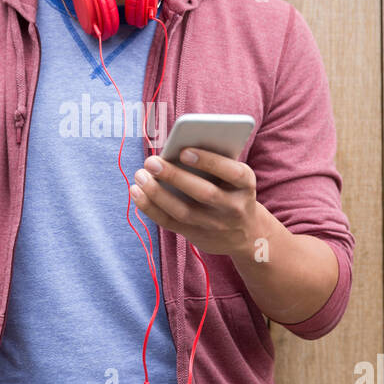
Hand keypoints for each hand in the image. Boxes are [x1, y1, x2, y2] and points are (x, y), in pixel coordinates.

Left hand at [129, 149, 261, 257]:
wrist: (247, 233)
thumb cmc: (232, 190)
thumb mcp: (235, 177)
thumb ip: (215, 162)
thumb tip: (176, 148)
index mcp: (246, 185)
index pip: (232, 172)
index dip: (209, 161)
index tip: (184, 150)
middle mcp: (233, 208)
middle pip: (204, 193)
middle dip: (175, 176)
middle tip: (151, 161)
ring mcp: (214, 225)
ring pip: (183, 211)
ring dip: (157, 193)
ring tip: (140, 175)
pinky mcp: (196, 236)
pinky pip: (169, 223)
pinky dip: (150, 208)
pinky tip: (136, 192)